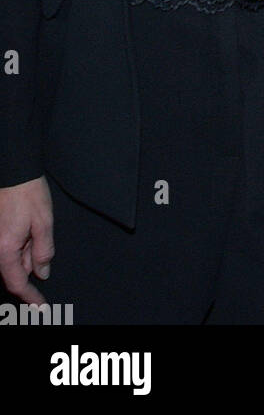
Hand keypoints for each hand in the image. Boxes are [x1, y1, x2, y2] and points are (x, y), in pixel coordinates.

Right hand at [0, 176, 53, 305]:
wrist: (13, 170)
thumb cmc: (28, 194)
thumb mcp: (44, 223)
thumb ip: (43, 251)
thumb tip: (42, 273)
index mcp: (5, 250)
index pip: (17, 283)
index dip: (30, 297)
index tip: (41, 307)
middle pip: (14, 270)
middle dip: (31, 265)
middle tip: (41, 240)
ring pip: (12, 258)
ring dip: (27, 251)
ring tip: (35, 225)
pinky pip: (8, 247)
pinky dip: (21, 243)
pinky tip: (30, 227)